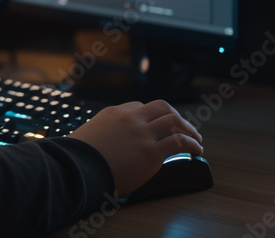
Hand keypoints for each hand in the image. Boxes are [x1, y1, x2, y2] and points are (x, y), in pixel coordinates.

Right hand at [68, 99, 203, 197]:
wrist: (78, 167)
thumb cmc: (77, 157)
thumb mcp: (87, 136)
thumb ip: (101, 135)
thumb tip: (103, 146)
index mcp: (113, 113)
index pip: (138, 106)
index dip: (151, 116)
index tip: (156, 125)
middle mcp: (130, 119)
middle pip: (161, 106)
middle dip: (175, 115)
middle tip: (183, 126)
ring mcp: (142, 134)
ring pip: (174, 120)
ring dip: (188, 128)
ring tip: (196, 138)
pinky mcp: (152, 152)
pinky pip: (179, 142)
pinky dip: (192, 144)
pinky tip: (197, 150)